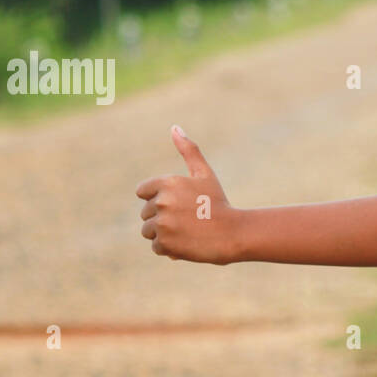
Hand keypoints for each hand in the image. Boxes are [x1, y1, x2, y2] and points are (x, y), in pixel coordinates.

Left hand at [135, 126, 240, 263]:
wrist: (233, 233)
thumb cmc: (218, 203)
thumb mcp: (204, 174)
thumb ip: (189, 150)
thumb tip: (174, 128)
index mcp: (167, 182)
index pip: (142, 192)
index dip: (159, 198)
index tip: (178, 204)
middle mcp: (162, 202)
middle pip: (146, 213)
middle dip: (163, 218)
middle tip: (188, 220)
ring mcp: (162, 224)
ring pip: (148, 231)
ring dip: (164, 234)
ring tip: (187, 232)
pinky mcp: (165, 244)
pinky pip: (156, 247)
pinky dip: (170, 249)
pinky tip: (187, 243)